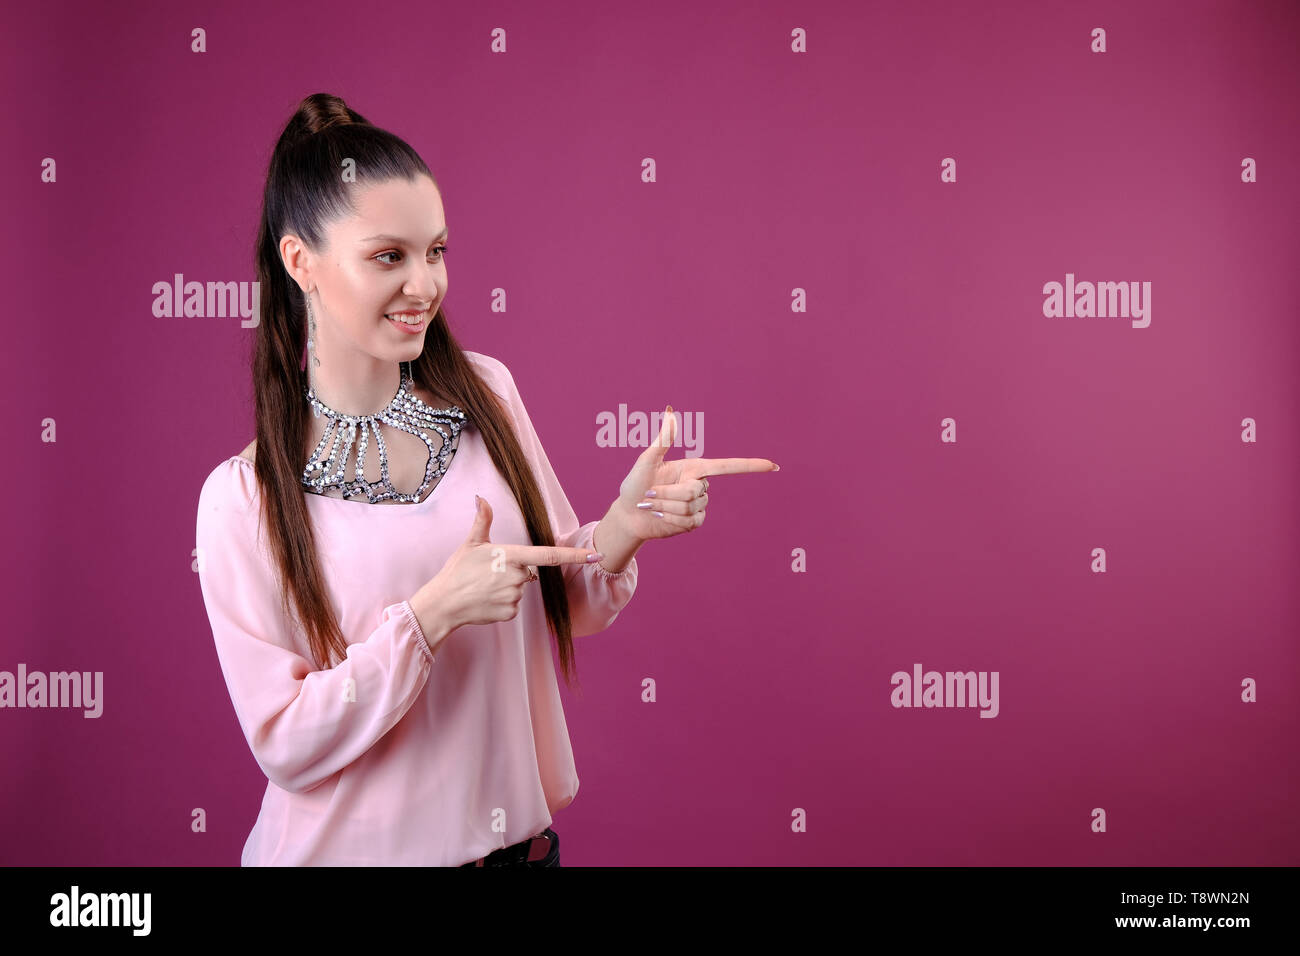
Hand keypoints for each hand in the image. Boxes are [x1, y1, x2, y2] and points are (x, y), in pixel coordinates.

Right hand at [424, 494, 602, 630]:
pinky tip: (486, 600)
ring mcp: (514, 596)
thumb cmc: (456, 571)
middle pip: (529, 572)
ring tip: (484, 586)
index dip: (574, 555)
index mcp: (511, 556)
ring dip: (508, 587)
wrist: (443, 604)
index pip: (549, 555)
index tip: (595, 555)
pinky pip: (514, 605)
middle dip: (515, 571)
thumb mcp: (470, 543)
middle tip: (489, 573)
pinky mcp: (510, 613)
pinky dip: (503, 603)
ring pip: (521, 589)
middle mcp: (516, 576)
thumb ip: (482, 520)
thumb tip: (479, 497)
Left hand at [611, 404, 778, 541]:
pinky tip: (661, 517)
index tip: (773, 466)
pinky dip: (670, 520)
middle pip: (694, 491)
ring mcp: (699, 505)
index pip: (728, 466)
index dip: (751, 466)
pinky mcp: (694, 522)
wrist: (629, 514)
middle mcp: (700, 485)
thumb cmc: (635, 484)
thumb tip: (670, 411)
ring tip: (652, 505)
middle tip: (649, 494)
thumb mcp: (647, 460)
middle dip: (667, 494)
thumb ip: (663, 439)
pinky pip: (690, 521)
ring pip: (689, 507)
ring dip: (665, 507)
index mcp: (695, 468)